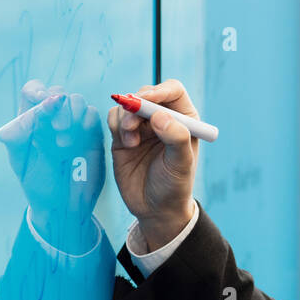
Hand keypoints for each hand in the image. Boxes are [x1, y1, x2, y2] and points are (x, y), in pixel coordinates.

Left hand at [0, 79, 104, 251]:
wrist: (64, 205)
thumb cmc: (38, 184)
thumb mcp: (21, 160)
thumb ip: (20, 134)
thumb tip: (35, 109)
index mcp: (31, 121)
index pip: (33, 91)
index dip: (38, 92)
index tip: (42, 104)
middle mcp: (52, 119)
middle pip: (57, 92)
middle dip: (59, 106)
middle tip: (59, 130)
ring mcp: (74, 125)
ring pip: (77, 100)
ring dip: (73, 114)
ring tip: (67, 142)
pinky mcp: (91, 134)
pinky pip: (92, 115)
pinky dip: (87, 121)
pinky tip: (81, 139)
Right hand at [108, 79, 198, 247]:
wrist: (154, 209)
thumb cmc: (174, 186)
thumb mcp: (181, 164)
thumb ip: (176, 138)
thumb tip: (159, 115)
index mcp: (184, 119)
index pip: (173, 91)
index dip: (159, 90)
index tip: (147, 100)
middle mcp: (163, 118)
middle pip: (146, 94)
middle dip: (136, 106)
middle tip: (132, 126)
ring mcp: (142, 126)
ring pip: (127, 106)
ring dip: (125, 119)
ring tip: (131, 142)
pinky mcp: (123, 136)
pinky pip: (115, 118)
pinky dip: (116, 125)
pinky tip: (126, 145)